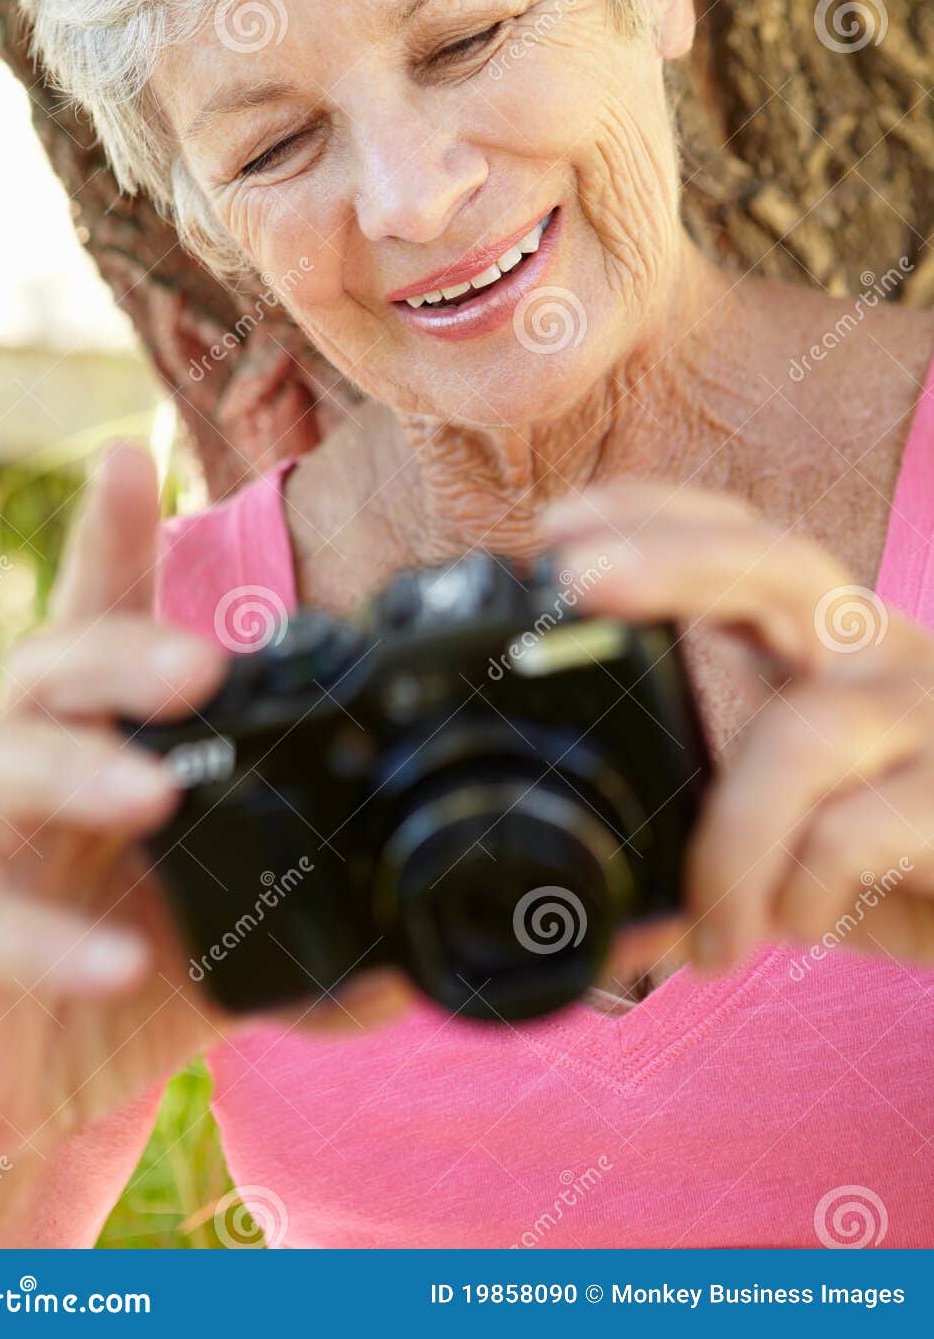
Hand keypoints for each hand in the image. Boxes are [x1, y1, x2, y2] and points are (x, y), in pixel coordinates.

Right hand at [0, 444, 410, 1186]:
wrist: (7, 1103)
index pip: (98, 625)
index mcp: (102, 751)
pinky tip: (117, 964)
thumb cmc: (116, 981)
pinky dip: (52, 942)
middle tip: (200, 666)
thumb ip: (310, 934)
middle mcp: (33, 781)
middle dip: (120, 653)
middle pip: (49, 668)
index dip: (107, 538)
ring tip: (154, 792)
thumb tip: (417, 961)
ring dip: (78, 770)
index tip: (133, 457)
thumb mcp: (223, 941)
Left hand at [545, 481, 933, 975]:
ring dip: (730, 842)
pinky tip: (801, 926)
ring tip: (706, 932)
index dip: (655, 519)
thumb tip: (593, 927)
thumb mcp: (792, 828)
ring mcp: (930, 715)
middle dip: (673, 560)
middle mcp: (881, 653)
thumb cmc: (897, 860)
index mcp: (830, 640)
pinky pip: (852, 830)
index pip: (742, 543)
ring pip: (804, 735)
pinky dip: (802, 888)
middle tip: (577, 578)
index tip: (557, 528)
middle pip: (780, 565)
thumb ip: (705, 840)